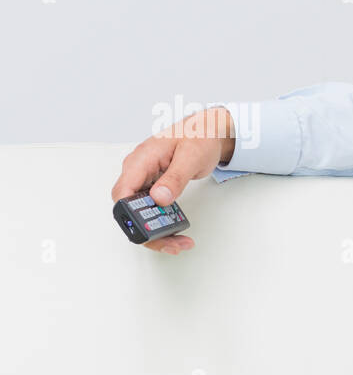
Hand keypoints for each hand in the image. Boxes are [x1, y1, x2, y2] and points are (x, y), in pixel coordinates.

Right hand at [111, 106, 233, 254]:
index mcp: (140, 160)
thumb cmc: (199, 137)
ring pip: (140, 212)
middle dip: (147, 230)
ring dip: (157, 231)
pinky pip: (152, 208)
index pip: (122, 192)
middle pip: (129, 208)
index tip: (147, 230)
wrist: (208, 130)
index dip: (129, 215)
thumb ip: (174, 178)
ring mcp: (145, 179)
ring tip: (180, 242)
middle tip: (172, 244)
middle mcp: (138, 171)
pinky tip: (177, 232)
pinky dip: (163, 222)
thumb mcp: (190, 157)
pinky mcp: (155, 185)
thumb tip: (159, 198)